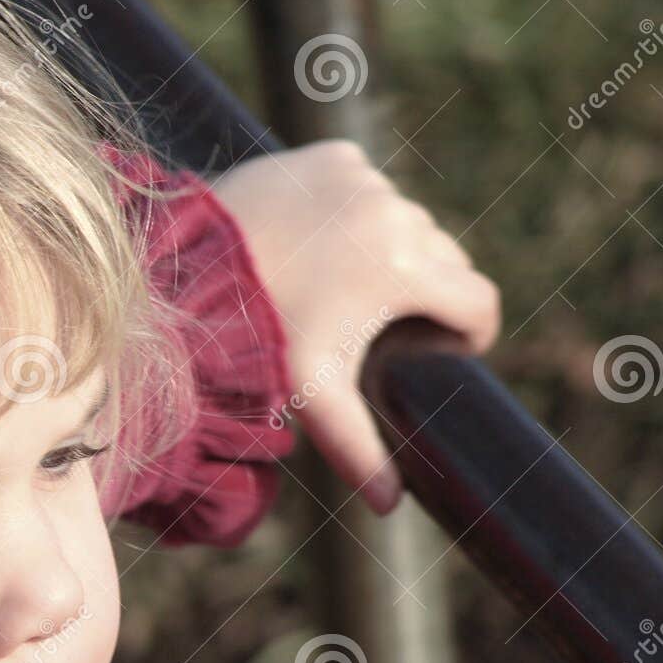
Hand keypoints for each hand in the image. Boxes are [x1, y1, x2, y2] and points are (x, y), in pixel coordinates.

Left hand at [207, 139, 501, 514]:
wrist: (184, 274)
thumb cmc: (252, 337)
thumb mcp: (312, 392)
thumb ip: (358, 448)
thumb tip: (390, 505)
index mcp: (404, 267)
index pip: (478, 299)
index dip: (469, 333)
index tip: (445, 351)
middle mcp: (393, 212)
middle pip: (443, 258)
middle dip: (423, 293)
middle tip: (380, 327)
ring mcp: (361, 177)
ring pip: (403, 220)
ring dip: (389, 250)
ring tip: (347, 287)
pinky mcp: (329, 157)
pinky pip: (363, 186)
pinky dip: (352, 211)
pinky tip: (320, 242)